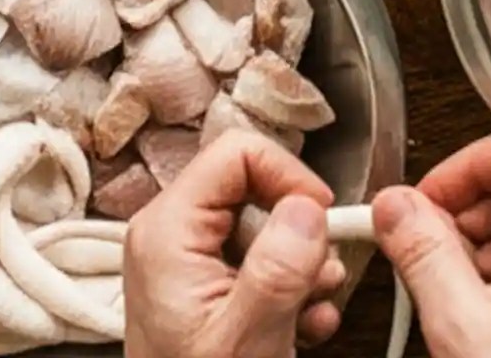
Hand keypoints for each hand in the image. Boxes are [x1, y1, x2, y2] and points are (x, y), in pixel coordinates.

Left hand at [124, 131, 346, 357]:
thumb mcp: (246, 341)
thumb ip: (277, 271)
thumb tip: (307, 208)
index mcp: (168, 232)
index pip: (237, 152)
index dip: (289, 176)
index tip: (323, 217)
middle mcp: (173, 234)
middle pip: (256, 185)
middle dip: (301, 228)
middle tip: (321, 272)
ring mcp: (190, 258)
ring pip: (267, 223)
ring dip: (304, 265)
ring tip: (312, 308)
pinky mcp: (208, 282)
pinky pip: (263, 258)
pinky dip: (293, 287)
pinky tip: (302, 324)